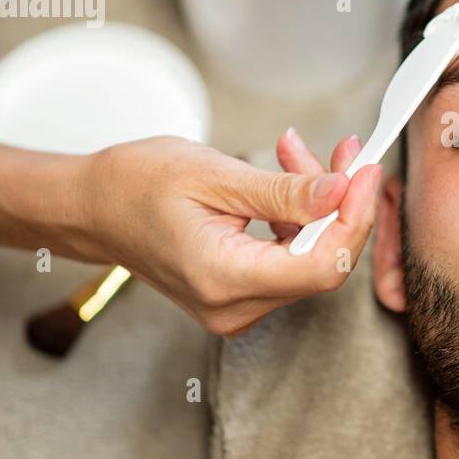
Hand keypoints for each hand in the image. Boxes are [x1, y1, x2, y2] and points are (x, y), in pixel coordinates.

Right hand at [76, 134, 381, 335]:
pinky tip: (286, 177)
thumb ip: (286, 191)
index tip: (366, 172)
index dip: (356, 218)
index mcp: (225, 278)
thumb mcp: (217, 176)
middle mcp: (234, 306)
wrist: (92, 207)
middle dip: (341, 203)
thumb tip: (343, 192)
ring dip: (317, 204)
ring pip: (309, 256)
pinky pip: (288, 257)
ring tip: (297, 152)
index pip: (323, 264)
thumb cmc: (136, 185)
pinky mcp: (239, 294)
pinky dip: (296, 217)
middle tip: (344, 152)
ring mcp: (237, 306)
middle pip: (322, 262)